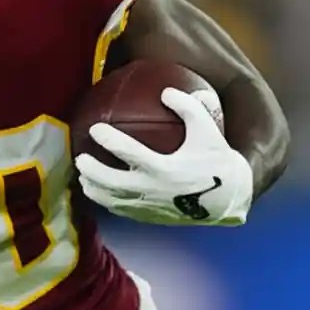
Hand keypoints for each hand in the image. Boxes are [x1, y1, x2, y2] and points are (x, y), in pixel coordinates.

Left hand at [75, 88, 253, 225]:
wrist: (228, 197)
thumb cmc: (216, 159)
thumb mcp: (207, 129)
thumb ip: (188, 107)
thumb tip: (165, 91)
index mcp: (165, 168)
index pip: (128, 153)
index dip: (109, 140)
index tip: (94, 129)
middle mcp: (154, 190)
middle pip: (112, 182)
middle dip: (92, 171)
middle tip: (80, 158)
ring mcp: (151, 207)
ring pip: (114, 201)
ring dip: (95, 190)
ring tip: (83, 178)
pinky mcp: (152, 217)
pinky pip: (124, 211)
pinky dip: (108, 203)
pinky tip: (100, 193)